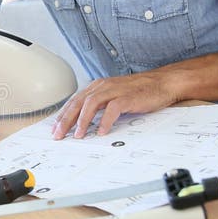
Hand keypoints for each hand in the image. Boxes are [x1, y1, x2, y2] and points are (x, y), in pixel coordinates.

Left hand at [52, 71, 180, 138]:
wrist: (162, 83)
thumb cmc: (139, 92)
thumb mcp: (114, 96)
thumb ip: (99, 106)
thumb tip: (85, 123)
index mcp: (97, 86)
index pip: (75, 101)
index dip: (63, 115)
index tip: (55, 128)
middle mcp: (103, 86)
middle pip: (78, 103)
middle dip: (66, 120)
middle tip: (59, 135)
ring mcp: (115, 90)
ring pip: (91, 104)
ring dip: (83, 121)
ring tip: (78, 135)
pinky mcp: (127, 97)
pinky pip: (112, 109)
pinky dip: (105, 121)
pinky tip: (101, 131)